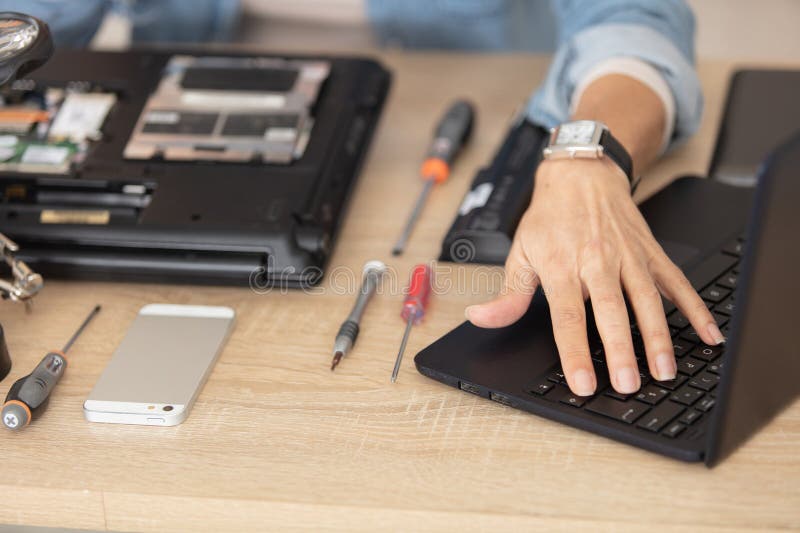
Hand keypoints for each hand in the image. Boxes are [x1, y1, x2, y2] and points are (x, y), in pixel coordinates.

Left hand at [465, 158, 724, 395]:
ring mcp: (628, 257)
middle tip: (628, 384)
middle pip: (611, 312)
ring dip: (658, 336)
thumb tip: (481, 319)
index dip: (575, 352)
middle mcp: (597, 261)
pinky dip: (695, 307)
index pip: (567, 317)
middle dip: (622, 350)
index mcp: (562, 266)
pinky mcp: (651, 252)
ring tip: (665, 370)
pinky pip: (677, 282)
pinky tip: (708, 334)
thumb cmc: (549, 218)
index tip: (583, 383)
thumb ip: (507, 294)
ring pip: (647, 300)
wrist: (582, 175)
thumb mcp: (520, 253)